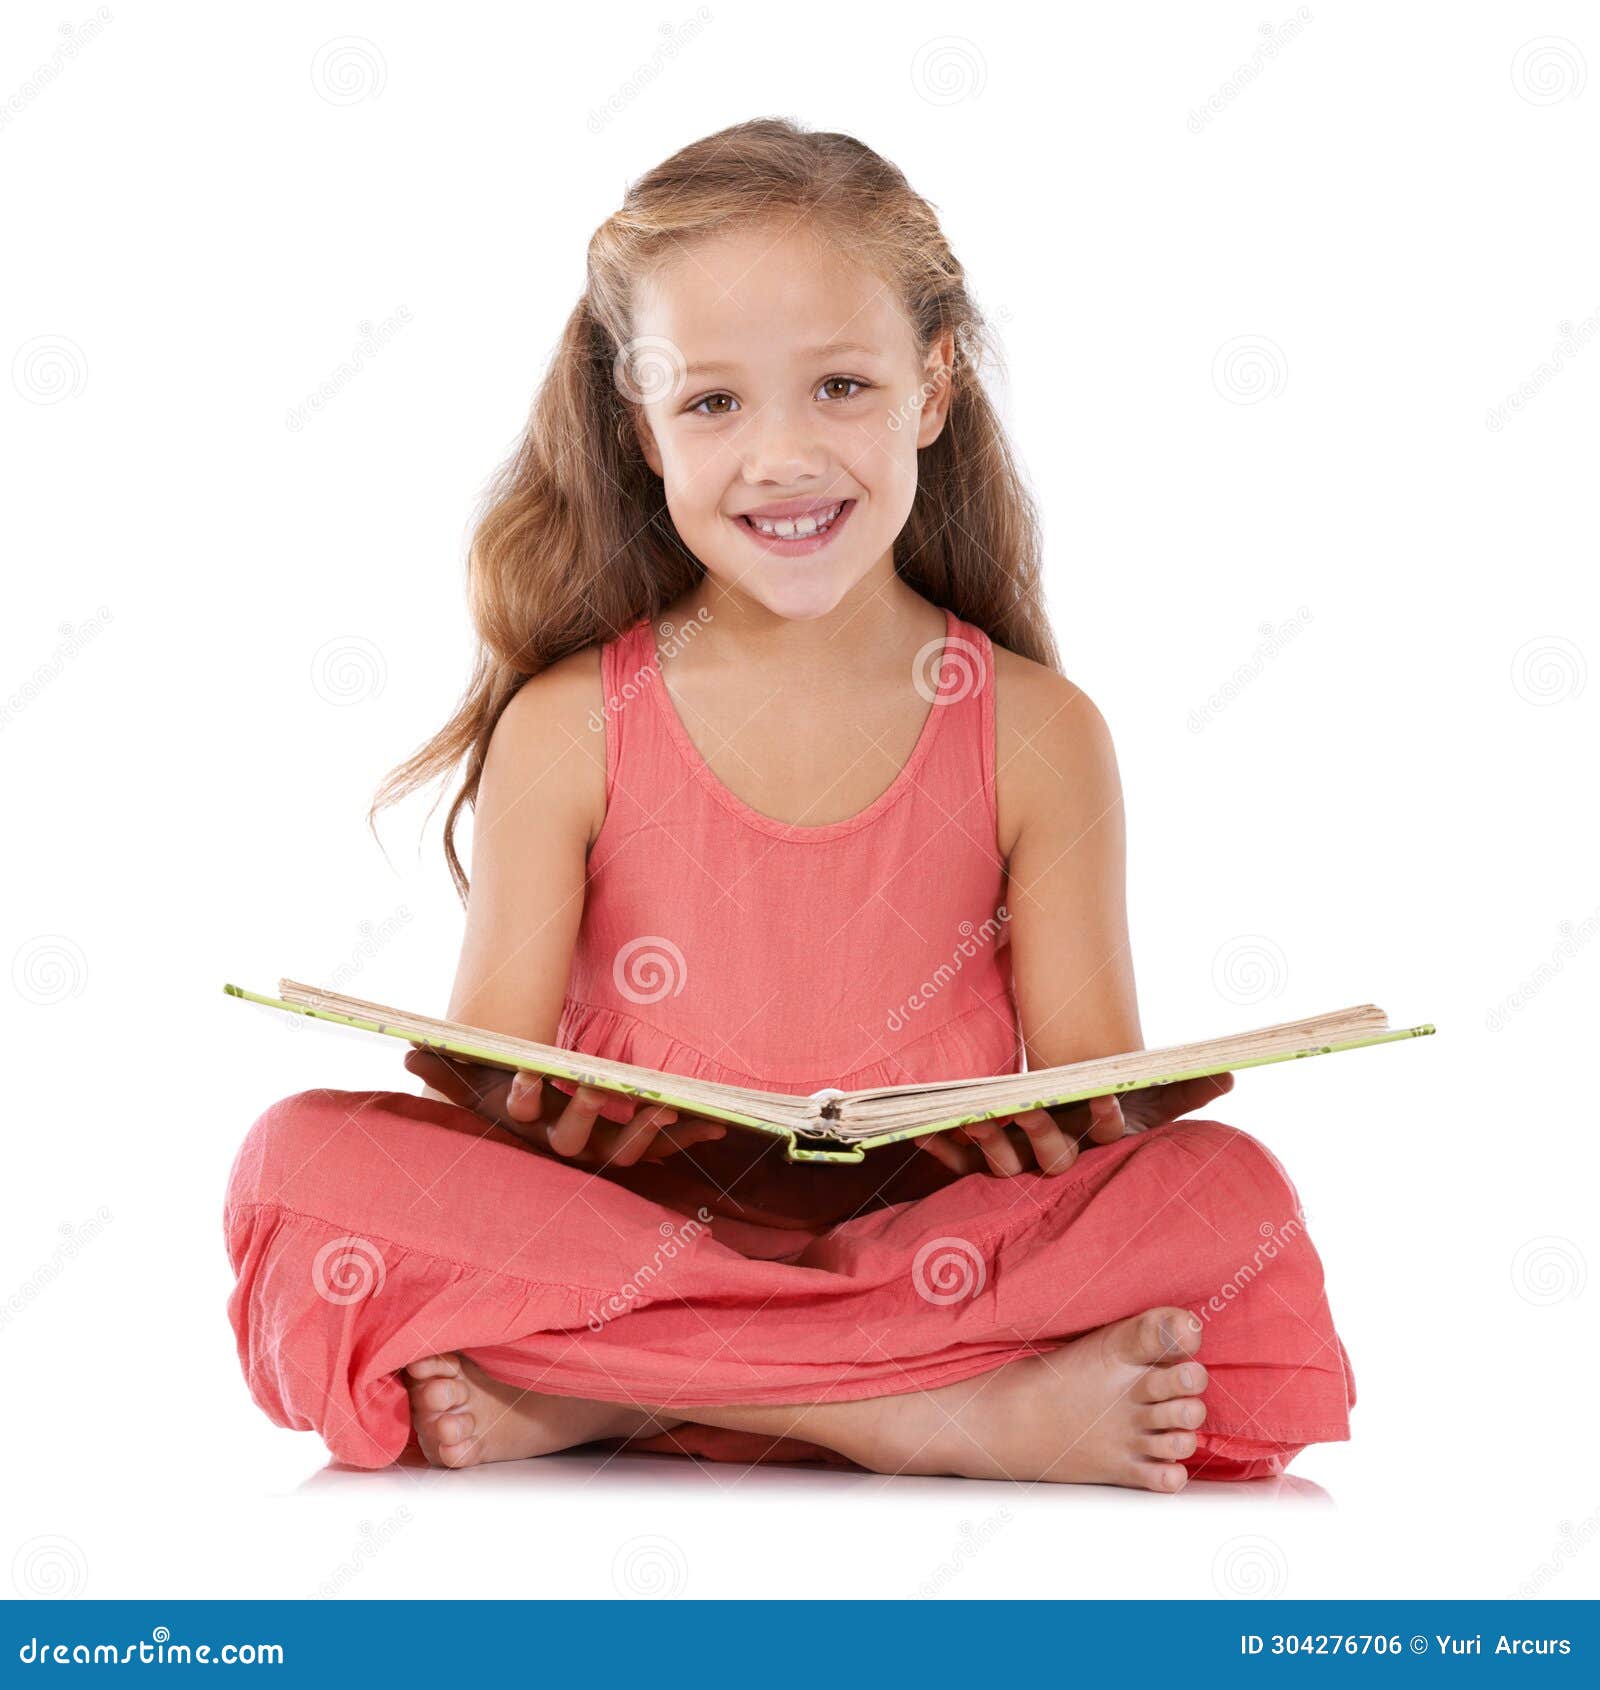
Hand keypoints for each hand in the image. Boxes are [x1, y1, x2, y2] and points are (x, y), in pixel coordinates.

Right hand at [402, 1046, 726, 1168]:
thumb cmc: (508, 1102)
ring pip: (627, 1151)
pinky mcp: (637, 1151)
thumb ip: (449, 1069)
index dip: (525, 1094)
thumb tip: (404, 1050)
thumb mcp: (479, 1086)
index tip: (530, 1070)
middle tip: (598, 1082)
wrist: (546, 1134)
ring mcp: (603, 1153)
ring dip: (648, 1129)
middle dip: (588, 1110)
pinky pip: (667, 1149)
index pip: (521, 1114)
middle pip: (576, 1139)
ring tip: (667, 1103)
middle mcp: (566, 1148)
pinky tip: (721, 1126)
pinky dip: (692, 1136)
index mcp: (528, 1129)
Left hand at [915, 1071, 1234, 1177]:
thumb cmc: (1107, 1107)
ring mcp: (1018, 1167)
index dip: (1106, 1118)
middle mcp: (1058, 1163)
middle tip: (1027, 1107)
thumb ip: (1184, 1086)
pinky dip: (941, 1148)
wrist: (1062, 1129)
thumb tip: (1232, 1075)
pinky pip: (958, 1163)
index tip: (1104, 1095)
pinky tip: (924, 1133)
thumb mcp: (1145, 1096)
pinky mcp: (980, 1166)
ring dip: (987, 1141)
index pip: (1108, 1137)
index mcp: (1098, 1146)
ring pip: (1002, 1163)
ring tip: (974, 1117)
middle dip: (1040, 1133)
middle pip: (1052, 1156)